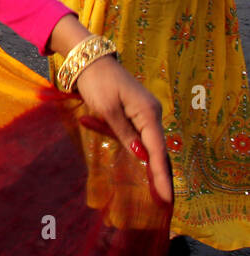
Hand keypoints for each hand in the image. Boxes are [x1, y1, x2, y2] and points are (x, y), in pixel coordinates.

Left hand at [48, 16, 171, 202]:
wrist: (89, 58)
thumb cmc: (98, 82)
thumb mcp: (107, 109)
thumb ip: (124, 133)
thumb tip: (142, 155)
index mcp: (148, 114)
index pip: (157, 150)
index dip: (161, 174)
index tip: (166, 196)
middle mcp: (151, 114)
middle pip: (153, 147)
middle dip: (151, 170)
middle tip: (157, 197)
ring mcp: (142, 112)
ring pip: (137, 138)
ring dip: (113, 136)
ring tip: (93, 122)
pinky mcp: (132, 110)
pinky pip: (126, 128)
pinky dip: (109, 128)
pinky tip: (88, 118)